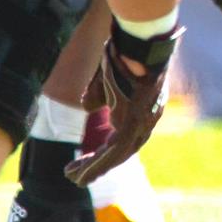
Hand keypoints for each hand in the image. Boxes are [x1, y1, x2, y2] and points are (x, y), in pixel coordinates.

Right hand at [67, 21, 181, 185]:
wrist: (140, 43)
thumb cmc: (124, 55)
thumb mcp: (107, 79)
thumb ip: (98, 96)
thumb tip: (89, 108)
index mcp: (145, 110)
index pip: (128, 138)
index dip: (108, 152)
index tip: (91, 160)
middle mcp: (147, 120)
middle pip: (122, 152)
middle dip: (98, 165)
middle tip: (78, 176)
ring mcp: (143, 123)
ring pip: (116, 157)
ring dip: (93, 169)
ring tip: (74, 178)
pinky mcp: (133, 124)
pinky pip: (113, 153)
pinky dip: (94, 164)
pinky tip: (79, 172)